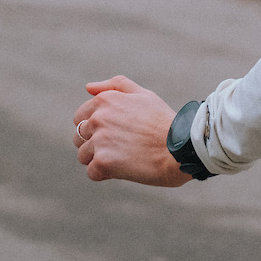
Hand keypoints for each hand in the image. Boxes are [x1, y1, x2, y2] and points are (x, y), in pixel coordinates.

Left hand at [73, 76, 190, 186]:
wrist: (181, 148)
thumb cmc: (165, 122)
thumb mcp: (144, 95)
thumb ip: (115, 86)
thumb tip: (88, 88)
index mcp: (104, 101)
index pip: (80, 118)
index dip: (95, 129)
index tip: (114, 135)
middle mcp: (98, 118)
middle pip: (79, 137)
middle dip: (95, 144)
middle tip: (121, 148)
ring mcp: (99, 140)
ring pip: (83, 156)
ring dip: (99, 160)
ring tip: (123, 159)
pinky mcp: (103, 162)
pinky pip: (92, 172)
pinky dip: (105, 174)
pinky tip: (124, 169)